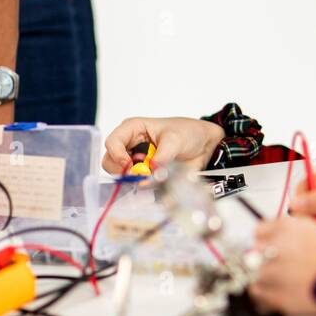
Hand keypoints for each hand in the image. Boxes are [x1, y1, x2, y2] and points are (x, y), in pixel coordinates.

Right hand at [102, 117, 223, 173]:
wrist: (205, 143)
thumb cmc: (188, 132)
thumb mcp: (175, 141)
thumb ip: (161, 159)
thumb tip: (149, 176)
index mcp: (132, 129)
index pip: (112, 142)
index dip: (117, 156)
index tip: (130, 166)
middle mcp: (130, 144)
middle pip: (110, 161)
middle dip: (124, 171)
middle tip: (141, 175)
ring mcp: (136, 160)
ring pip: (121, 174)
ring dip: (134, 179)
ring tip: (152, 176)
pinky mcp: (144, 173)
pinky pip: (135, 183)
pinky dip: (142, 185)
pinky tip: (155, 182)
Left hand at [249, 214, 315, 315]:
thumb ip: (301, 231)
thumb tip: (290, 237)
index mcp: (286, 227)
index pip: (260, 230)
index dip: (268, 239)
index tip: (272, 245)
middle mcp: (275, 248)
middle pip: (253, 251)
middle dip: (264, 257)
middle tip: (280, 263)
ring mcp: (273, 273)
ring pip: (253, 274)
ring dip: (265, 276)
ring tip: (284, 279)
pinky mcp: (277, 297)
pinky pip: (259, 294)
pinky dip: (268, 294)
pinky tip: (284, 291)